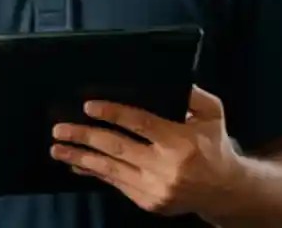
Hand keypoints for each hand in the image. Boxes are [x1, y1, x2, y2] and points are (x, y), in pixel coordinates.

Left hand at [50, 85, 245, 216]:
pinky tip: (77, 165)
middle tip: (60, 129)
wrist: (224, 190)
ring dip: (80, 159)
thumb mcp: (212, 113)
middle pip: (117, 148)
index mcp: (181, 142)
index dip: (113, 114)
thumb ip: (193, 94)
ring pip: (110, 170)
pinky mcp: (149, 202)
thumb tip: (169, 78)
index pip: (141, 124)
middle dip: (85, 137)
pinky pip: (116, 184)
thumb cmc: (214, 145)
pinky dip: (95, 173)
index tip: (89, 106)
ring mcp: (155, 188)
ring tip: (57, 150)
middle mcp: (166, 167)